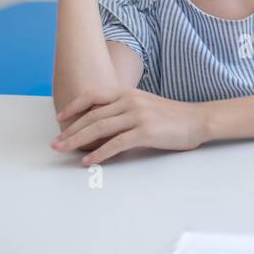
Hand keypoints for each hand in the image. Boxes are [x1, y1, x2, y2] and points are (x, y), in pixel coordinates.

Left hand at [51, 88, 207, 164]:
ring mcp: (138, 115)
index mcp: (128, 93)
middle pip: (92, 115)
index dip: (74, 106)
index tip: (60, 118)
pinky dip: (99, 153)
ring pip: (99, 128)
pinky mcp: (145, 132)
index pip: (93, 96)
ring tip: (63, 150)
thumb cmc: (172, 117)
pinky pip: (116, 144)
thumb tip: (100, 124)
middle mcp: (130, 101)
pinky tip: (89, 161)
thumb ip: (123, 110)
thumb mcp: (145, 105)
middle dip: (70, 130)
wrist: (198, 120)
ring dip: (77, 141)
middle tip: (56, 142)